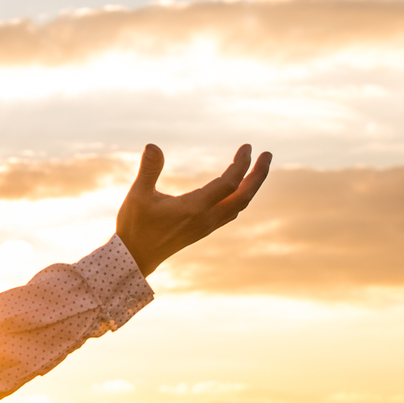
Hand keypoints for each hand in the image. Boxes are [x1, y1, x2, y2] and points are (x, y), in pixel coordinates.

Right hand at [116, 143, 271, 275]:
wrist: (135, 257)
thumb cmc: (135, 225)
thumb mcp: (138, 195)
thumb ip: (148, 170)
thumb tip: (153, 145)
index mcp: (195, 209)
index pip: (228, 184)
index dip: (241, 164)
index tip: (247, 146)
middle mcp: (206, 219)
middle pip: (244, 197)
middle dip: (258, 175)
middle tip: (268, 154)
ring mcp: (207, 226)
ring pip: (239, 205)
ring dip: (251, 186)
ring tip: (257, 168)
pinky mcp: (203, 230)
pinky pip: (231, 212)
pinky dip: (240, 197)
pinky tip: (237, 191)